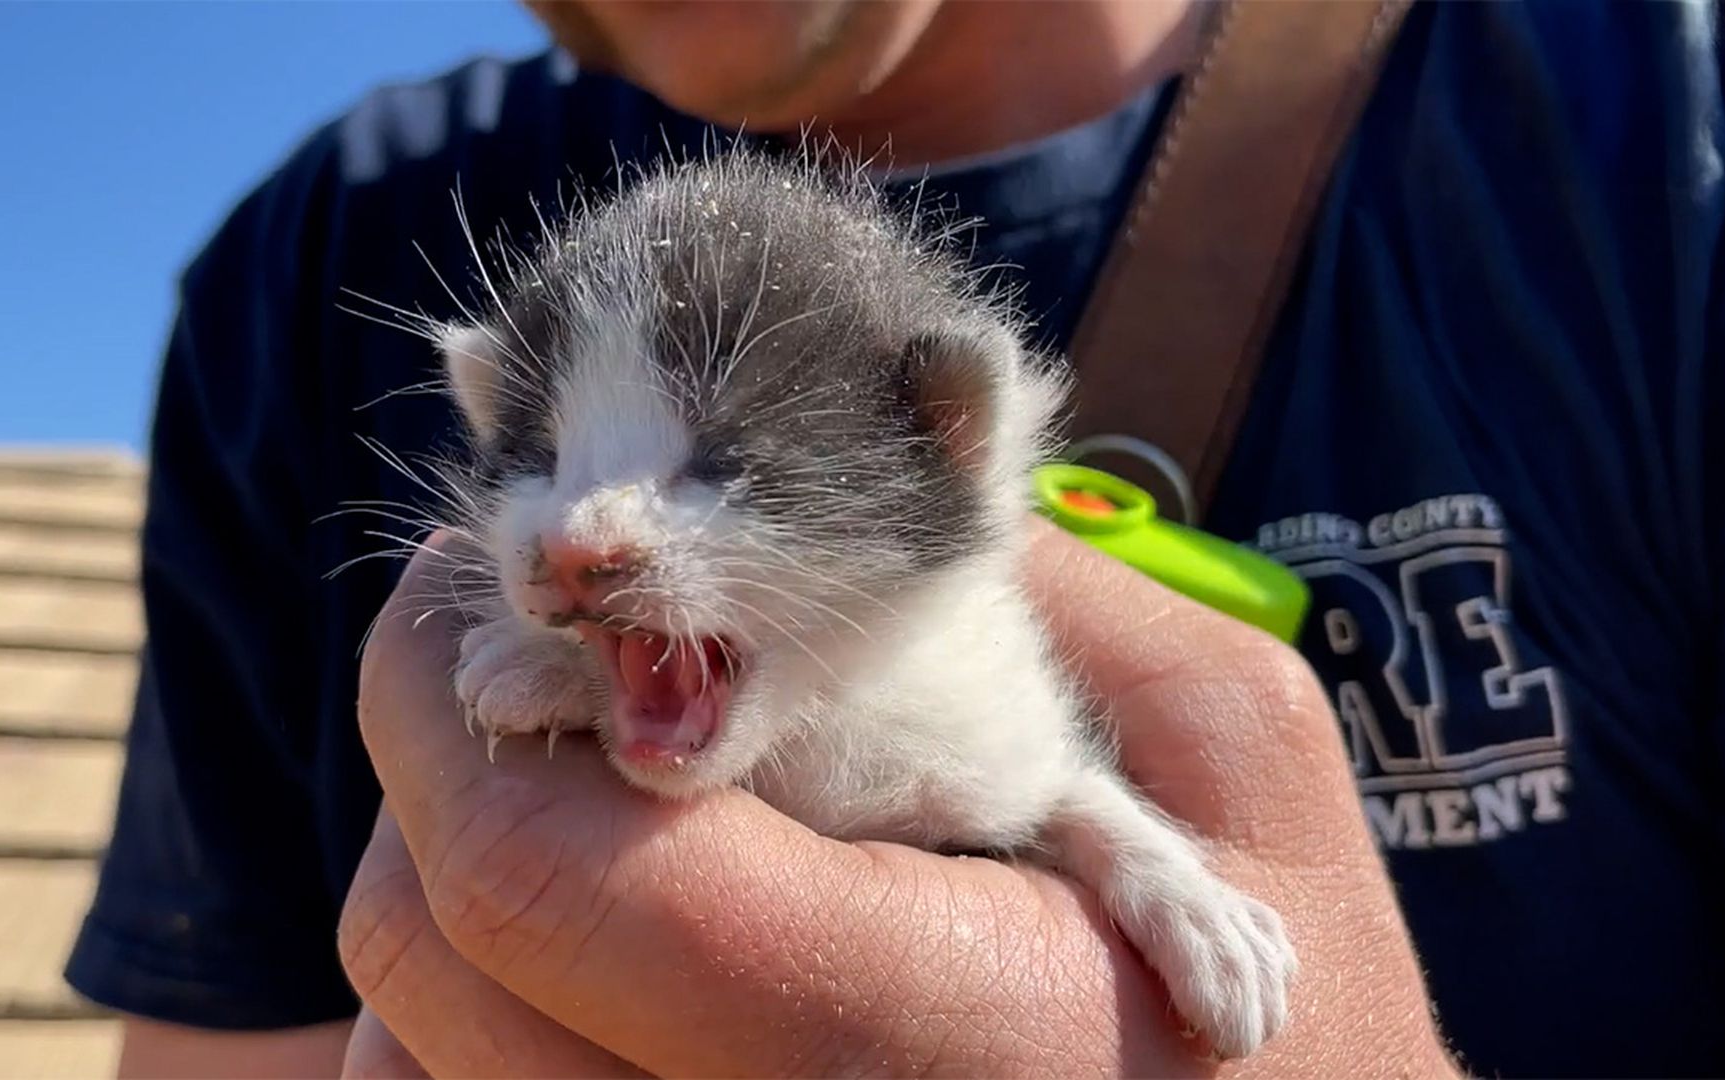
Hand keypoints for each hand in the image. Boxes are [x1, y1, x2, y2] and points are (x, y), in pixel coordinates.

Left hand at [338, 522, 1451, 1076]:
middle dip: (423, 756)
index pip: (552, 874)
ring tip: (541, 778)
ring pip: (415, 1060)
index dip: (446, 693)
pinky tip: (577, 941)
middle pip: (439, 960)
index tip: (471, 570)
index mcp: (922, 1016)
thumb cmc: (1309, 1016)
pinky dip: (464, 1021)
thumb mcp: (1240, 755)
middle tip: (486, 641)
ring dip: (434, 885)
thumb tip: (875, 441)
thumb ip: (1060, 595)